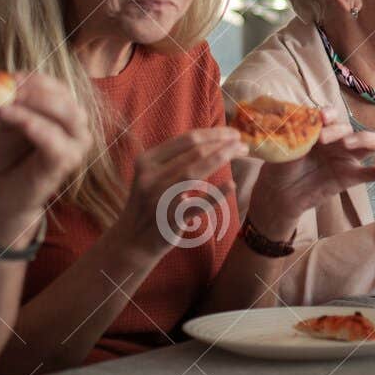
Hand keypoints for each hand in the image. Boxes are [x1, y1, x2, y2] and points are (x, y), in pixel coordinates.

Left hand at [0, 73, 93, 248]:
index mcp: (69, 111)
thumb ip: (12, 103)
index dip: (33, 78)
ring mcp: (78, 145)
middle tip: (5, 87)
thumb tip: (4, 83)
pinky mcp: (68, 162)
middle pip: (64, 96)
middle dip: (34, 89)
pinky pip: (53, 138)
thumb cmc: (10, 154)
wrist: (9, 192)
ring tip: (3, 103)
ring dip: (32, 104)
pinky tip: (9, 116)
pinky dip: (31, 124)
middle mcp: (80, 126)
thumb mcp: (8, 121)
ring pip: (64, 114)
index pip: (57, 86)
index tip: (6, 76)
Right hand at [119, 127, 247, 257]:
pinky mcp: (170, 218)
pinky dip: (215, 194)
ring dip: (222, 158)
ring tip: (241, 152)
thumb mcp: (150, 176)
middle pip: (194, 152)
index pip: (186, 139)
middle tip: (242, 142)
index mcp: (147, 161)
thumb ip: (172, 159)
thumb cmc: (148, 204)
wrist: (131, 241)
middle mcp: (151, 176)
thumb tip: (209, 141)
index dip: (214, 133)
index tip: (233, 133)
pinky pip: (196, 204)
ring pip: (195, 172)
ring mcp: (159, 198)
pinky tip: (231, 184)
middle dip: (223, 144)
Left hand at [246, 107, 374, 224]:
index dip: (329, 114)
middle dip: (339, 129)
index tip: (321, 118)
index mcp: (321, 129)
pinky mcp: (351, 177)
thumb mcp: (284, 146)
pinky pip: (374, 172)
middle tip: (322, 139)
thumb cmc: (280, 166)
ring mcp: (346, 158)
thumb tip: (309, 121)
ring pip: (371, 142)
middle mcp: (336, 140)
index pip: (332, 115)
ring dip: (364, 139)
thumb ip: (297, 134)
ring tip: (347, 145)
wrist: (278, 194)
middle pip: (350, 127)